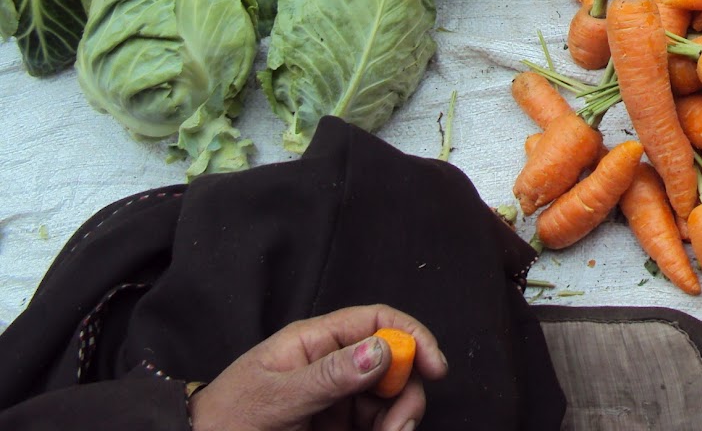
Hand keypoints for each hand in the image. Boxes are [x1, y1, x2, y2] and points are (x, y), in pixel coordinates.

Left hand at [186, 305, 447, 430]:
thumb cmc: (226, 420)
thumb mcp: (275, 398)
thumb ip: (327, 376)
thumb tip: (381, 350)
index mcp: (315, 341)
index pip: (377, 321)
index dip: (413, 336)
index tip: (435, 367)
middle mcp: (332, 364)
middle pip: (393, 363)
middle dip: (406, 391)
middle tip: (400, 426)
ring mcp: (336, 397)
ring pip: (389, 398)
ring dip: (398, 418)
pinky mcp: (337, 426)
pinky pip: (375, 423)